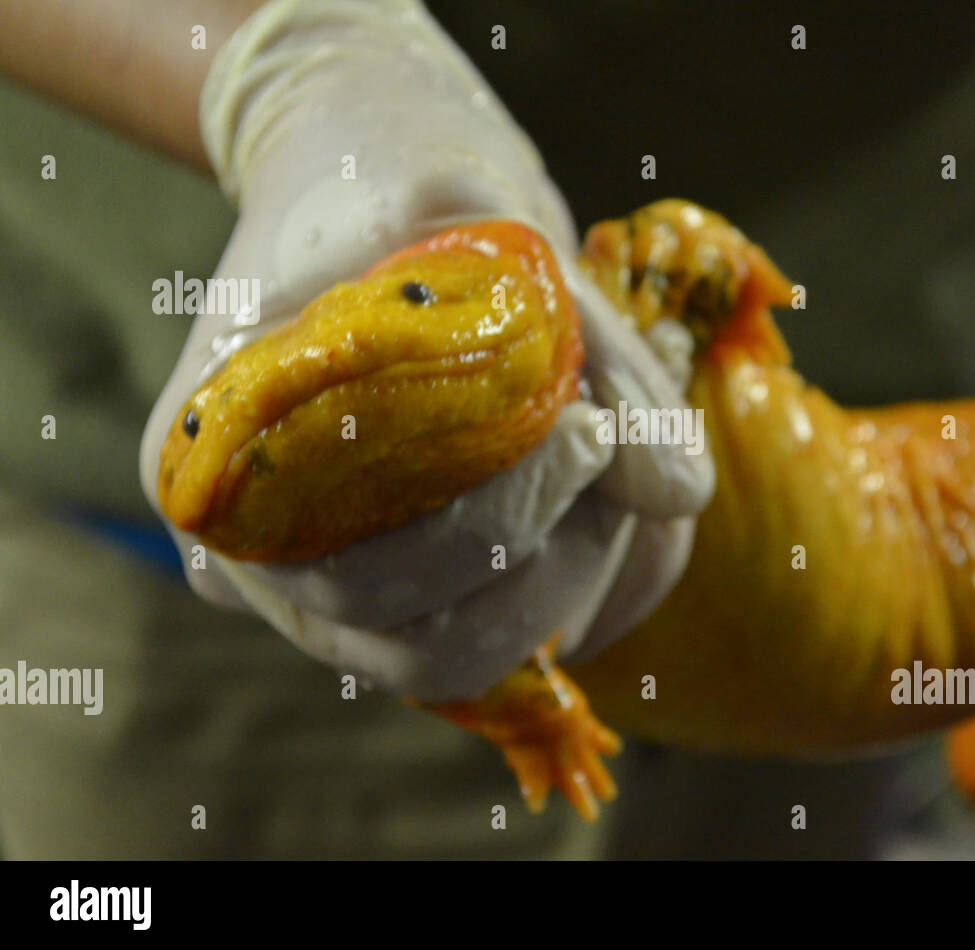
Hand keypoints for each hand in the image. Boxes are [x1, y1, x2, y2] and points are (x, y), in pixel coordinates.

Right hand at [139, 0, 712, 699]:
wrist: (374, 210)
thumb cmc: (403, 204)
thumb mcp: (492, 232)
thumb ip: (591, 353)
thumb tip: (682, 494)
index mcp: (218, 456)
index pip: (357, 570)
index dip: (492, 519)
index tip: (583, 424)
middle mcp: (253, 556)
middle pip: (422, 645)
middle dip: (550, 555)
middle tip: (606, 439)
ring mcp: (322, 594)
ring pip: (468, 660)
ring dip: (579, 574)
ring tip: (613, 450)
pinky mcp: (407, 600)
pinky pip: (512, 642)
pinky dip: (594, 585)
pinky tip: (614, 494)